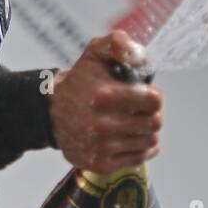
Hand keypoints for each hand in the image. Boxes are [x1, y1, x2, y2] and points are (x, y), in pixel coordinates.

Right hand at [49, 30, 162, 174]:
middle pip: (155, 123)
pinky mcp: (101, 164)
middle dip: (152, 113)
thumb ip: (119, 44)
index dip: (154, 95)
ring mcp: (102, 147)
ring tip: (133, 121)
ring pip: (150, 141)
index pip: (154, 101)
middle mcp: (102, 125)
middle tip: (140, 108)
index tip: (145, 93)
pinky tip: (132, 137)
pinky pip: (139, 158)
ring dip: (147, 130)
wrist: (53, 112)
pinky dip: (141, 148)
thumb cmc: (81, 81)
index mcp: (104, 96)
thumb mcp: (95, 53)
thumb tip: (140, 57)